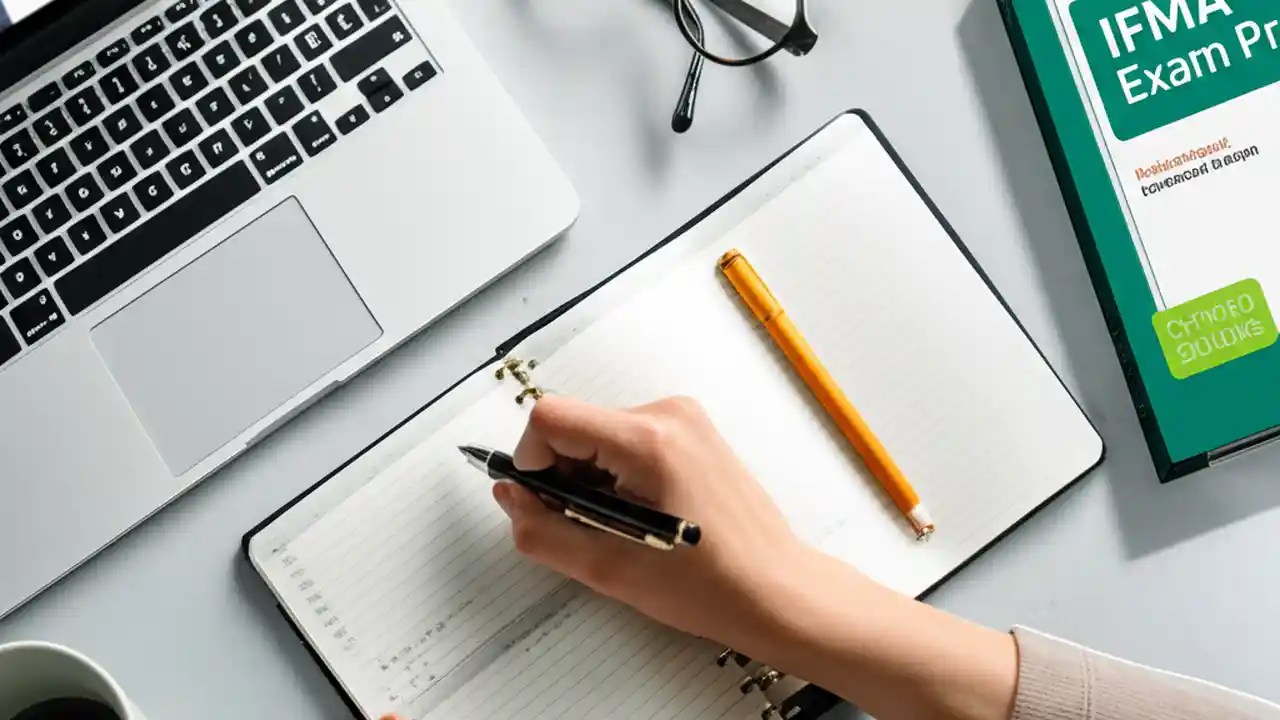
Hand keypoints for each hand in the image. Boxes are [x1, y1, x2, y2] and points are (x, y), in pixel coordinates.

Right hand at [498, 394, 808, 653]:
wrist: (775, 590)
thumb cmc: (711, 585)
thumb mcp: (608, 569)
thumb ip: (543, 530)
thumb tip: (510, 497)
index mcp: (648, 442)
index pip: (550, 417)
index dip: (532, 462)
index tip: (546, 501)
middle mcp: (668, 416)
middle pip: (574, 424)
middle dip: (566, 476)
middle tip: (594, 526)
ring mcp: (684, 420)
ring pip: (598, 434)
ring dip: (593, 479)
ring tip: (627, 526)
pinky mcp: (691, 433)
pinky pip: (627, 440)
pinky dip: (618, 475)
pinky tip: (644, 514)